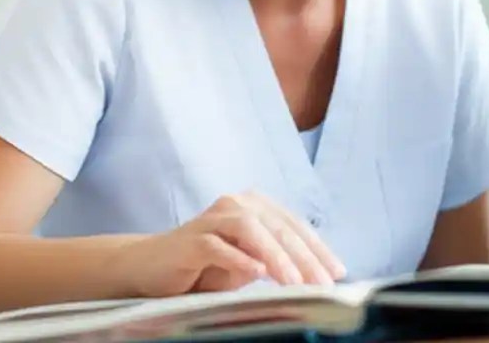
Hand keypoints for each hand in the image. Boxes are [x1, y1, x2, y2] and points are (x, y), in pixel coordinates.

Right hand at [111, 192, 346, 297]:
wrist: (151, 268)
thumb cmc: (205, 267)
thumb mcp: (248, 265)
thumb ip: (276, 262)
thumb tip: (315, 275)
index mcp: (255, 207)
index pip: (294, 226)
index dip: (318, 249)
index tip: (337, 273)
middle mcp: (236, 205)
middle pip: (278, 227)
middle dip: (304, 257)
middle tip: (322, 283)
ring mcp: (213, 219)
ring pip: (252, 230)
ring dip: (277, 256)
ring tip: (295, 281)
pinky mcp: (191, 238)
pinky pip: (218, 246)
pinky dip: (238, 259)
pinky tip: (255, 273)